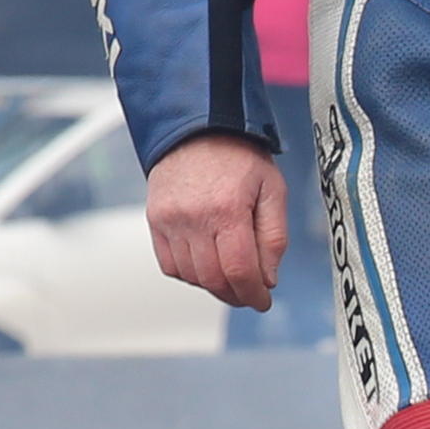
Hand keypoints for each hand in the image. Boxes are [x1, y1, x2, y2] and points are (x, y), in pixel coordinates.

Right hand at [143, 132, 287, 308]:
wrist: (196, 128)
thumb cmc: (238, 155)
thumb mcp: (272, 189)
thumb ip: (274, 237)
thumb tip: (269, 278)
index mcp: (227, 210)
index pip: (239, 271)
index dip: (253, 295)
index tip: (262, 301)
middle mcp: (193, 218)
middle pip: (213, 279)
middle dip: (235, 294)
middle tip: (249, 294)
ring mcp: (169, 221)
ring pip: (191, 276)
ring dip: (213, 285)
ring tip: (230, 276)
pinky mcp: (155, 221)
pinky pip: (169, 265)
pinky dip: (189, 274)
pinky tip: (206, 264)